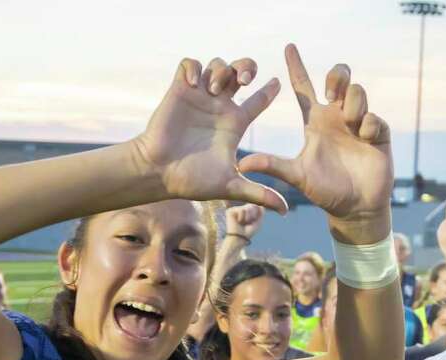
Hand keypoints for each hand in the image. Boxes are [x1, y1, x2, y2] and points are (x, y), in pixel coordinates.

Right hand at [131, 56, 285, 212]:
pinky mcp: (178, 91)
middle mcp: (219, 107)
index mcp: (234, 123)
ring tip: (214, 91)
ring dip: (220, 71)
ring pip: (217, 65)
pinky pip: (189, 64)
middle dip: (246, 67)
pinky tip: (193, 83)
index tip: (278, 83)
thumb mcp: (230, 186)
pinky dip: (193, 67)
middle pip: (240, 72)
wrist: (160, 172)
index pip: (259, 100)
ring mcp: (199, 97)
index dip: (270, 90)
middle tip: (244, 81)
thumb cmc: (192, 180)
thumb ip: (258, 193)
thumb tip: (285, 210)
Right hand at [224, 203, 264, 239]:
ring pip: (247, 207)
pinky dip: (242, 217)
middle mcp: (241, 209)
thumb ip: (261, 213)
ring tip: (243, 223)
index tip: (252, 222)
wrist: (239, 238)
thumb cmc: (248, 232)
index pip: (256, 206)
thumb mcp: (258, 223)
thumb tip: (261, 206)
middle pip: (253, 205)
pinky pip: (241, 210)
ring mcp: (235, 209)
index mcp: (247, 212)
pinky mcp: (230, 211)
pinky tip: (238, 222)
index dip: (257, 215)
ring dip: (248, 217)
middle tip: (248, 223)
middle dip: (253, 215)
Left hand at [238, 45, 393, 242]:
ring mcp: (359, 124)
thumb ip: (273, 166)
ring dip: (352, 102)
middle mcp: (337, 118)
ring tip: (350, 123)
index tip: (288, 46)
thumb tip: (241, 163)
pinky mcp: (378, 134)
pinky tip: (364, 138)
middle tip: (332, 91)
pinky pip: (374, 117)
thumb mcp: (297, 177)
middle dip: (337, 75)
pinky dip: (368, 124)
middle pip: (338, 77)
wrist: (355, 209)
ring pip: (357, 91)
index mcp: (316, 122)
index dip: (296, 67)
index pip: (304, 88)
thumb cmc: (325, 191)